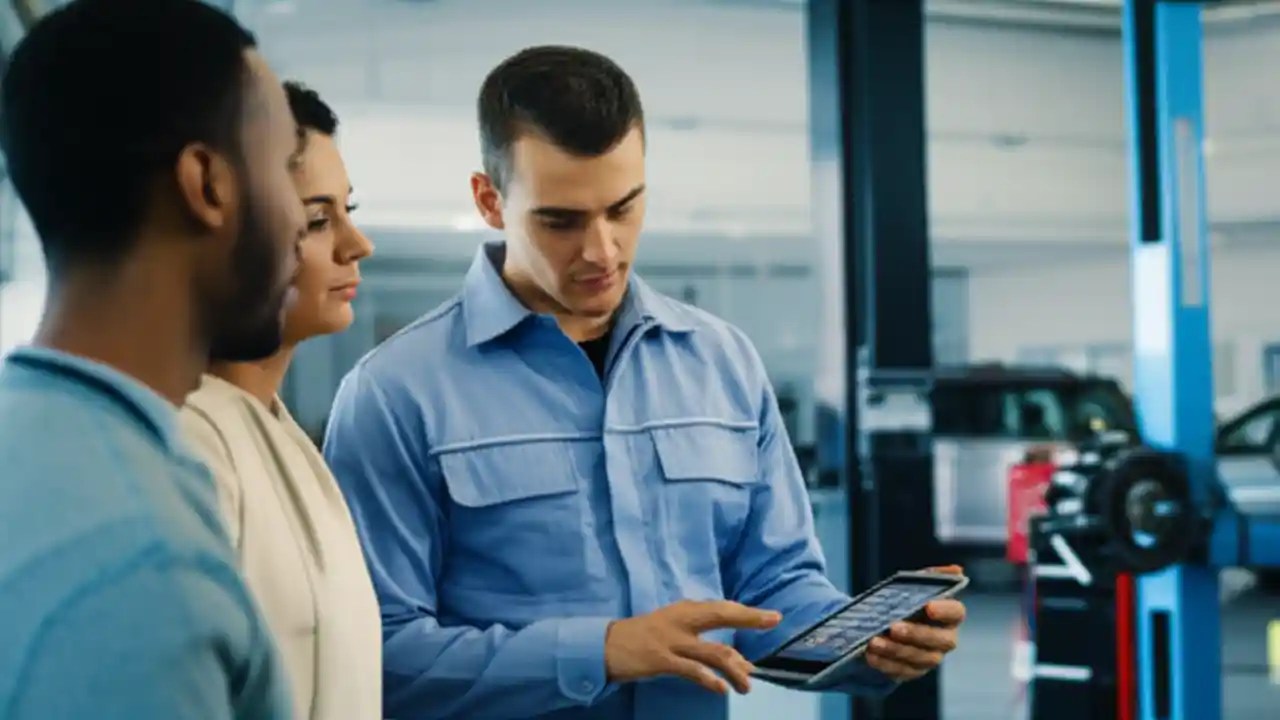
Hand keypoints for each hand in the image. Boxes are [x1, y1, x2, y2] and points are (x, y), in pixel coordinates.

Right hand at [605, 600, 781, 694]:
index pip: (723, 608)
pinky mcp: (661, 659)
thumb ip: (702, 639)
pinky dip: (709, 679)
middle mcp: (682, 620)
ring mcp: (671, 640)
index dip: (748, 613)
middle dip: (749, 619)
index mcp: (685, 610)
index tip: (773, 617)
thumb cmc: (645, 637)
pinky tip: (721, 689)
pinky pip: (691, 670)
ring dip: (734, 669)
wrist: (607, 645)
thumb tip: (738, 660)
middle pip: (721, 615)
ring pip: (712, 651)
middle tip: (772, 623)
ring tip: (747, 686)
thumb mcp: (674, 628)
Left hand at [864, 565, 966, 681]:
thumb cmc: (906, 602)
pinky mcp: (913, 671)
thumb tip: (956, 570)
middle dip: (916, 634)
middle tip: (894, 627)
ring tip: (874, 642)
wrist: (888, 624)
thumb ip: (932, 577)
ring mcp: (930, 658)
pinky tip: (870, 655)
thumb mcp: (915, 586)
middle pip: (938, 640)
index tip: (929, 606)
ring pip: (918, 658)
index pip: (956, 613)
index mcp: (950, 616)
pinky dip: (885, 664)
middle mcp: (945, 640)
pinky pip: (902, 671)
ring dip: (895, 650)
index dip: (945, 610)